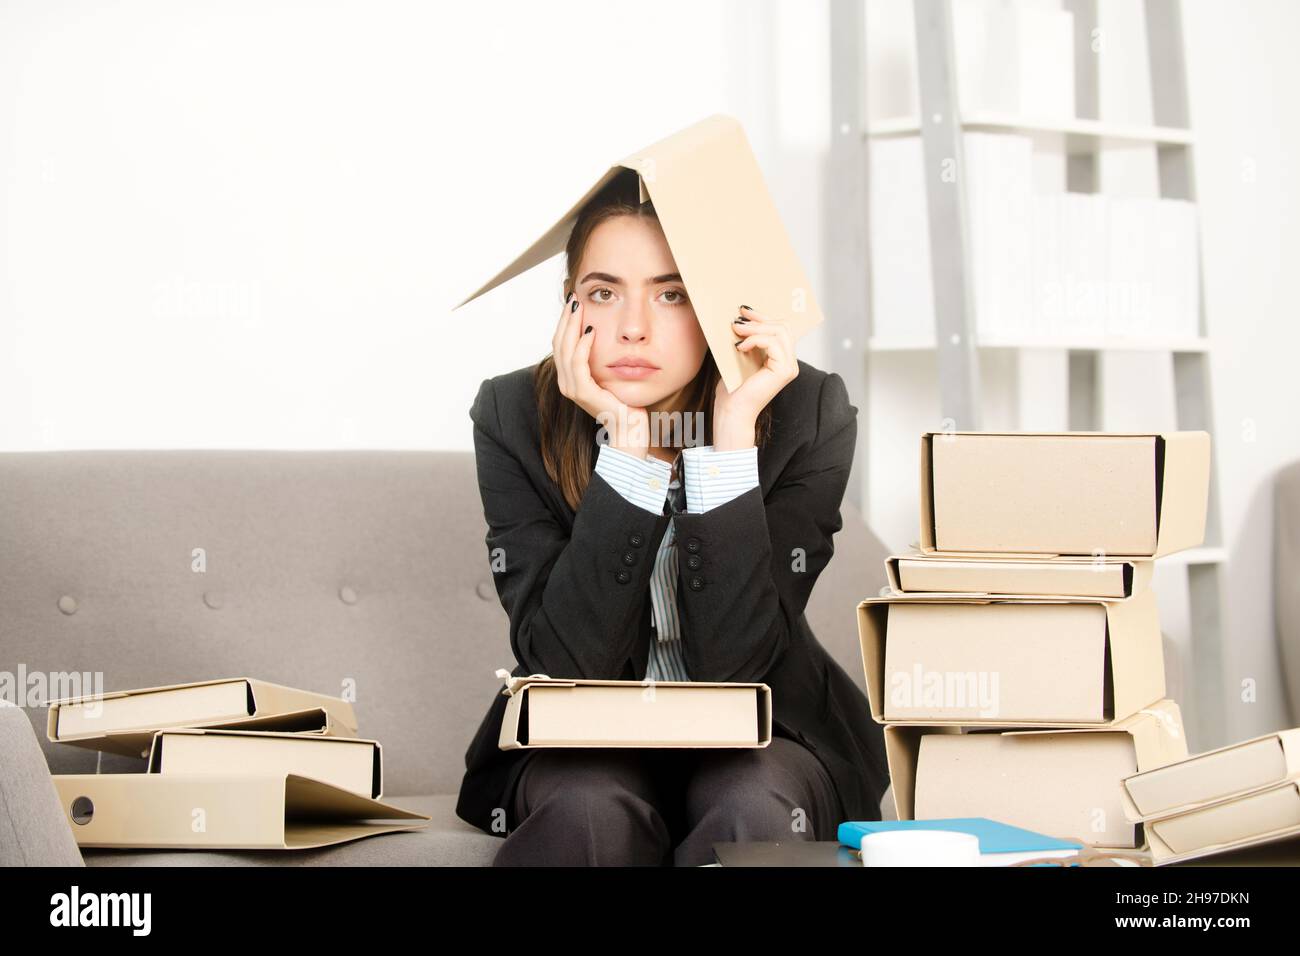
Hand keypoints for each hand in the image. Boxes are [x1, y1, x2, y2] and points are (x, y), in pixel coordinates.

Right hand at [551, 292, 651, 456]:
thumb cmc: (624, 403)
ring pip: (565, 350)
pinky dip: (583, 346)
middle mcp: (566, 383)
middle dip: (566, 318)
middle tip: (574, 297)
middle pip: (559, 343)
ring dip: (571, 326)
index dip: (564, 321)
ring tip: (579, 308)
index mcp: (570, 377)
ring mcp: (572, 389)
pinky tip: (590, 332)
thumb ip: (601, 359)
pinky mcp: (583, 394)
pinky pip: (578, 364)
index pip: (561, 343)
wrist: (630, 429)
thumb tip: (603, 333)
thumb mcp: (610, 375)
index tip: (574, 301)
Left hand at [712, 304, 798, 449]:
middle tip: (738, 318)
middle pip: (783, 327)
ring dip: (755, 328)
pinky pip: (773, 343)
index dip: (763, 317)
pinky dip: (754, 340)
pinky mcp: (784, 371)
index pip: (781, 329)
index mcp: (781, 359)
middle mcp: (789, 363)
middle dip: (760, 320)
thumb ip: (747, 340)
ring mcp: (789, 367)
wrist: (732, 411)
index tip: (744, 311)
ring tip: (736, 329)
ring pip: (779, 332)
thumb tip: (741, 318)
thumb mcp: (740, 357)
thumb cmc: (733, 389)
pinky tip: (740, 347)